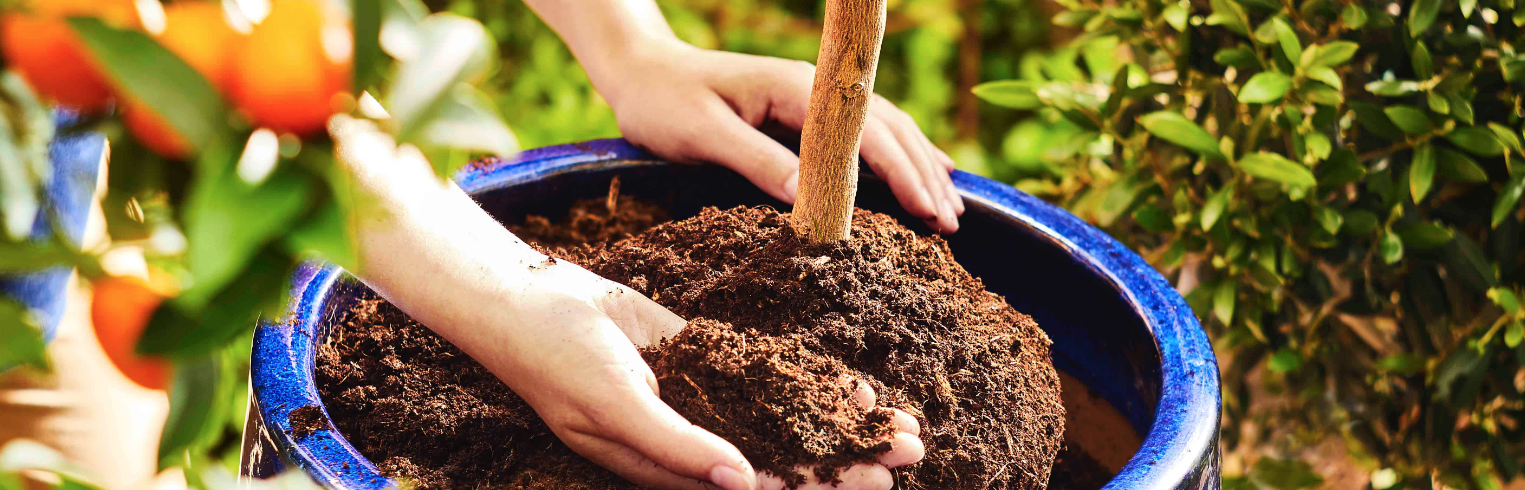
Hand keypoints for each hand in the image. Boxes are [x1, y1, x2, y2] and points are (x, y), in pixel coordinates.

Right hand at [502, 259, 923, 489]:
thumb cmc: (558, 363)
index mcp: (673, 470)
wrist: (529, 301)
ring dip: (838, 422)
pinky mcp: (703, 359)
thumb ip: (674, 446)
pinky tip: (851, 385)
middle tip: (911, 452)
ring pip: (785, 419)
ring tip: (898, 423)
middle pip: (787, 458)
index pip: (760, 488)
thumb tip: (740, 483)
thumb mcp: (613, 407)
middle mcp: (696, 442)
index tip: (873, 482)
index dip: (816, 485)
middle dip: (847, 458)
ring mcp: (702, 400)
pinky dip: (807, 382)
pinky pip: (766, 376)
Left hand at [590, 38, 964, 232]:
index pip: (866, 133)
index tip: (929, 211)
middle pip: (888, 129)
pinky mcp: (805, 110)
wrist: (642, 72)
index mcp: (797, 89)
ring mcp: (814, 96)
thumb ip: (757, 162)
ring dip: (920, 166)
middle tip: (951, 224)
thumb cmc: (664, 104)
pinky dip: (901, 153)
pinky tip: (924, 170)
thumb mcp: (703, 136)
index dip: (902, 174)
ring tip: (948, 209)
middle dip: (923, 176)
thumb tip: (809, 201)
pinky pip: (865, 130)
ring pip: (885, 128)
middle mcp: (815, 87)